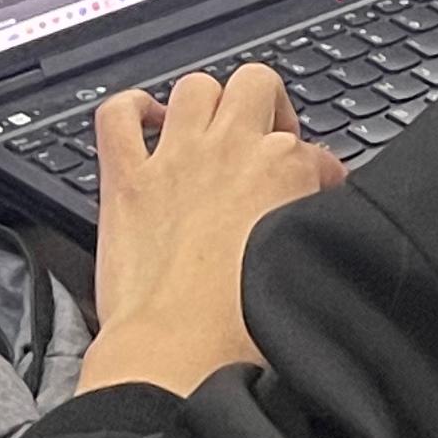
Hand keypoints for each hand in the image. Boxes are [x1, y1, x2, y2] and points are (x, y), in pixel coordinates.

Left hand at [78, 67, 346, 395]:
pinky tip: (146, 124)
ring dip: (206, 105)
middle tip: (264, 147)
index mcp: (287, 168)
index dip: (319, 178)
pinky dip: (131, 110)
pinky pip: (117, 114)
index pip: (318, 152)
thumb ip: (319, 222)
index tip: (312, 201)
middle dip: (266, 108)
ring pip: (196, 87)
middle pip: (257, 84)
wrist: (180, 353)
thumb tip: (320, 209)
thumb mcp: (309, 264)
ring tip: (209, 136)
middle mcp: (233, 149)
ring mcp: (175, 157)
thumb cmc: (244, 325)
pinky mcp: (127, 178)